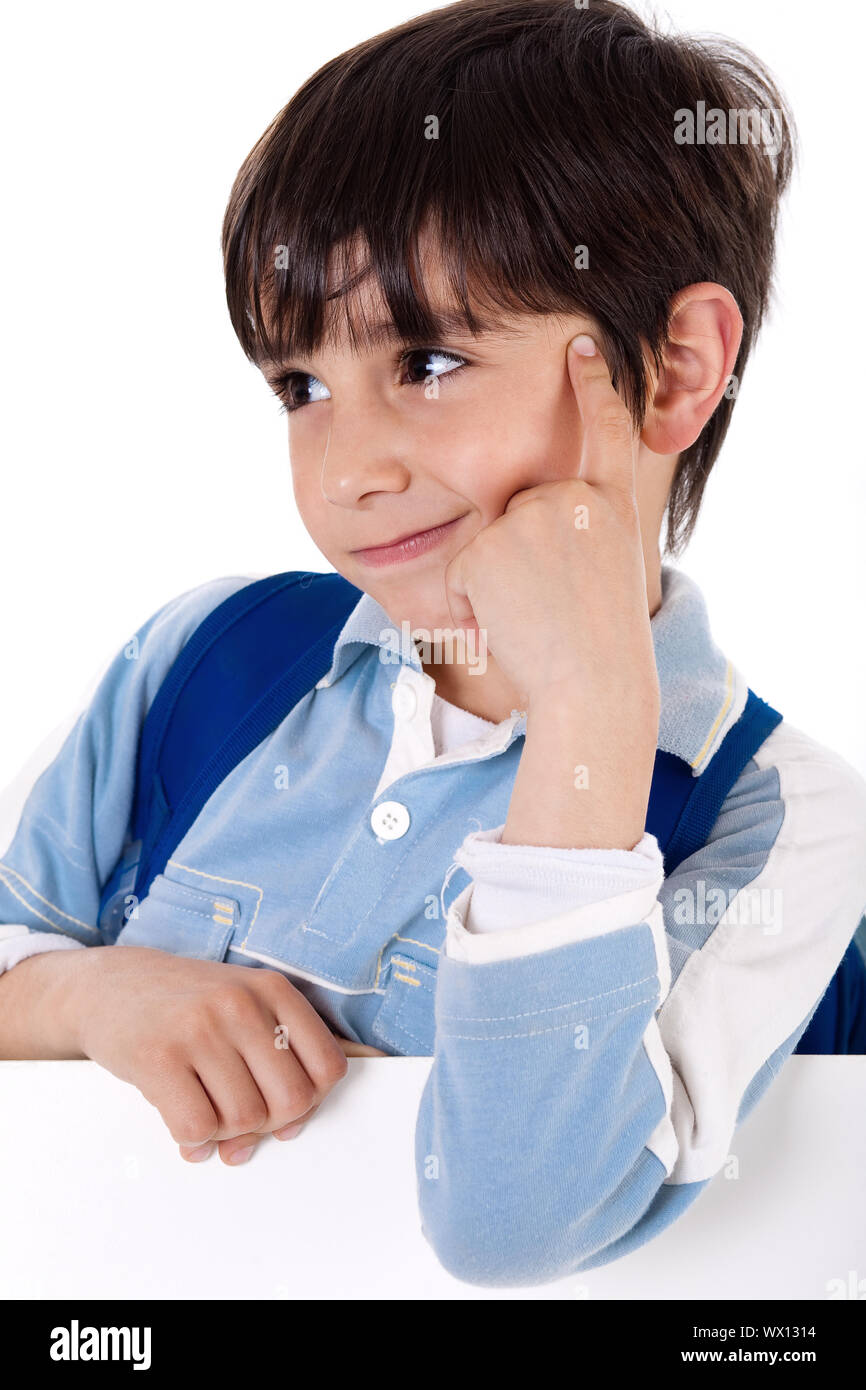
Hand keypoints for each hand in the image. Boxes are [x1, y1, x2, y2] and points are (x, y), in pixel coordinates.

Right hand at [72, 945, 352, 1165]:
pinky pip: (198, 1127)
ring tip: (208, 1114)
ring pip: (245, 1119)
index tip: (280, 1104)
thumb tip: (288, 1133)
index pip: (328, 1068)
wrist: (109, 986)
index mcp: (274, 990)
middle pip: (292, 1101)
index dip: (310, 1101)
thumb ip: (275, 1065)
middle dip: (269, 1123)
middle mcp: (242, 1003)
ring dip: (227, 1133)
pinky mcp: (158, 1057)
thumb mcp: (243, 1008)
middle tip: (241, 1117)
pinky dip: (195, 1140)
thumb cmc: (186, 1007)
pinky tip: (185, 1126)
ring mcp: (200, 1028)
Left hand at [444, 334, 659, 848]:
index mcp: (611, 506)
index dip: (595, 383)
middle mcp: (573, 498)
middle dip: (521, 556)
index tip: (584, 342)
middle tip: (556, 602)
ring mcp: (529, 517)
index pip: (606, 431)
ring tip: (538, 612)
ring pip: (489, 543)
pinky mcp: (489, 546)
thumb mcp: (605, 571)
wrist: (595, 682)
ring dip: (499, 581)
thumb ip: (575, 530)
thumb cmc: (600, 646)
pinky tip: (511, 617)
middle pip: (521, 509)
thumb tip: (526, 518)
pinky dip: (475, 600)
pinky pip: (463, 573)